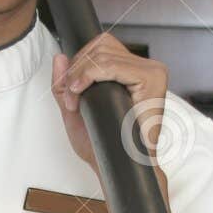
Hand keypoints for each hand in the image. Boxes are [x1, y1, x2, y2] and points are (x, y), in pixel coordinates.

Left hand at [51, 36, 168, 169]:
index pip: (102, 44)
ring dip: (79, 76)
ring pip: (103, 53)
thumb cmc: (102, 146)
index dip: (79, 63)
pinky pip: (111, 64)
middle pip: (101, 45)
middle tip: (71, 99)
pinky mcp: (152, 79)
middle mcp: (145, 68)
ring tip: (76, 102)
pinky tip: (81, 92)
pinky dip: (89, 75)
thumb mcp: (74, 110)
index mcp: (132, 72)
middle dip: (76, 70)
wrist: (118, 167)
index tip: (70, 92)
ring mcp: (152, 72)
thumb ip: (65, 84)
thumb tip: (60, 57)